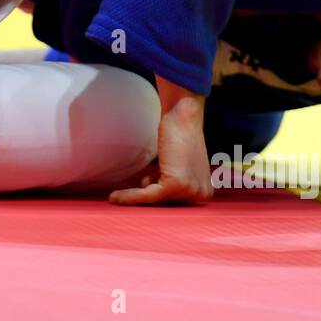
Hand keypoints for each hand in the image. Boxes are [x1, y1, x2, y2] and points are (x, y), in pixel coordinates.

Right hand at [110, 80, 214, 205]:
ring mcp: (191, 190)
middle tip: (122, 196)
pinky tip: (115, 197)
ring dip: (134, 196)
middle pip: (165, 203)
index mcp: (205, 192)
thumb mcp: (177, 166)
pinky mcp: (176, 185)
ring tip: (117, 195)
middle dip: (147, 194)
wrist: (182, 118)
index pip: (175, 202)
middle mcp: (201, 194)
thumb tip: (147, 187)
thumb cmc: (179, 137)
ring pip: (155, 200)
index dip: (156, 196)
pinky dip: (130, 196)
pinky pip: (148, 196)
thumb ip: (169, 180)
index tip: (136, 197)